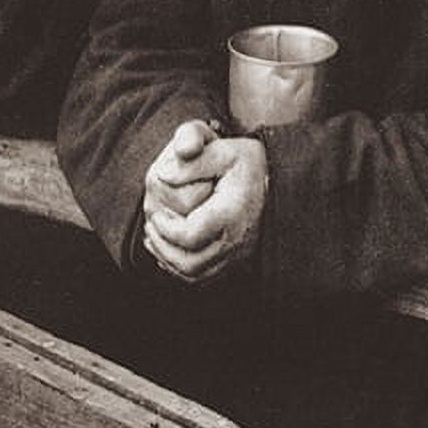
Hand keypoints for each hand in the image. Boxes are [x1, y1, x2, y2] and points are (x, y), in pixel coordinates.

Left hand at [143, 133, 268, 285]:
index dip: (166, 228)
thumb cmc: (247, 162)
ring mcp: (237, 254)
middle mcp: (236, 240)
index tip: (156, 213)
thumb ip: (193, 160)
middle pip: (189, 262)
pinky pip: (202, 276)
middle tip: (153, 225)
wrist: (275, 178)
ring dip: (168, 259)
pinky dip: (180, 267)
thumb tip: (163, 175)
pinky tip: (170, 248)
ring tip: (157, 236)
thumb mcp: (224, 150)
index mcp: (231, 213)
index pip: (190, 236)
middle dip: (163, 246)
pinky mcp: (235, 260)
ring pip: (194, 274)